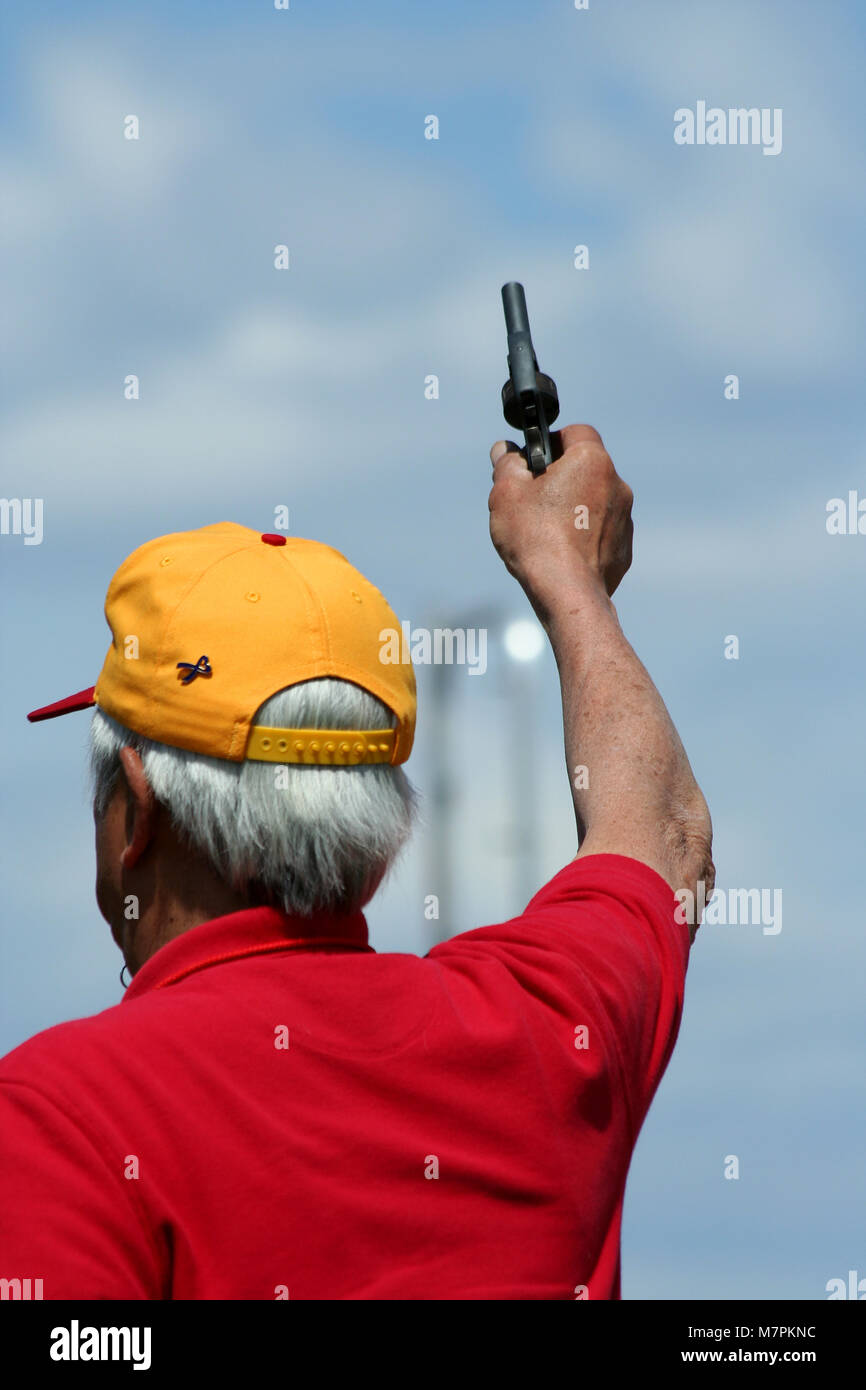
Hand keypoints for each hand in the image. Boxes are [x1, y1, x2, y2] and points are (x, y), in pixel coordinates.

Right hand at [488, 423, 633, 606]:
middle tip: (532, 498)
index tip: (534, 460)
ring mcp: (624, 518)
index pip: (576, 432)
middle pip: (585, 469)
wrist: (567, 591)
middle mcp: (617, 484)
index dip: (552, 440)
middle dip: (560, 478)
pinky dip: (583, 537)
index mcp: (592, 461)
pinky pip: (600, 533)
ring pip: (594, 502)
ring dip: (573, 508)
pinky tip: (560, 553)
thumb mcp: (506, 492)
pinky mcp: (623, 548)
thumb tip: (505, 451)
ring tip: (544, 531)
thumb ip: (507, 464)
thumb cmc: (537, 537)